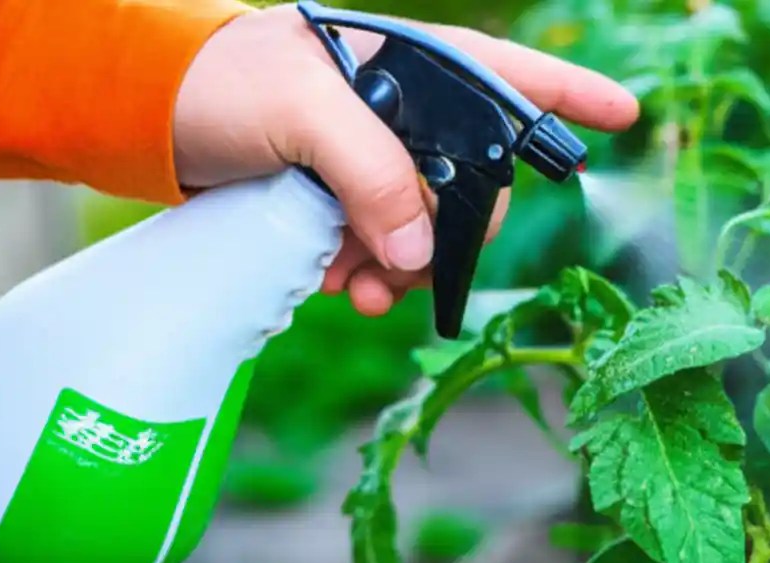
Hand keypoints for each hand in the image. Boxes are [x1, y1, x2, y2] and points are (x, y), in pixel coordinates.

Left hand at [173, 3, 638, 316]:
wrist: (145, 113)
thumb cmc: (219, 81)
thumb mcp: (300, 112)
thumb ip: (372, 172)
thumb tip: (422, 252)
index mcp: (414, 67)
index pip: (513, 76)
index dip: (572, 96)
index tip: (625, 117)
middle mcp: (407, 114)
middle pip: (475, 185)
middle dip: (449, 236)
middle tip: (400, 270)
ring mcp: (375, 159)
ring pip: (429, 228)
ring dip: (404, 269)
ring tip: (356, 288)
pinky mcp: (342, 197)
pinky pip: (384, 248)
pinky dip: (369, 274)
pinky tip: (337, 283)